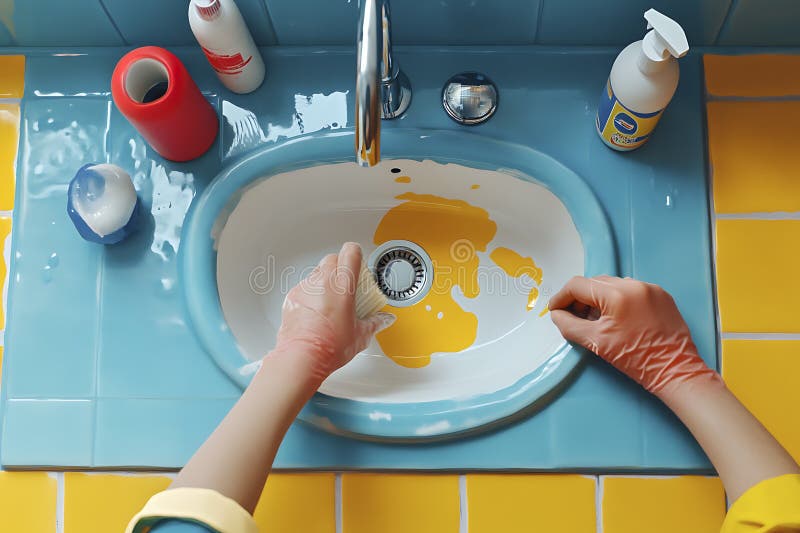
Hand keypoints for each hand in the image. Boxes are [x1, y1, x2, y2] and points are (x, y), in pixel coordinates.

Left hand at [268, 242, 394, 384]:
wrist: (301, 358)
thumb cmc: (328, 347)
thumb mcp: (360, 335)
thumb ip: (375, 323)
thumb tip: (383, 320)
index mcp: (343, 285)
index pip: (351, 251)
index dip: (356, 254)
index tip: (359, 264)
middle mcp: (322, 281)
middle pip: (333, 259)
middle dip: (341, 267)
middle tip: (348, 285)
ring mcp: (305, 288)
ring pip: (317, 273)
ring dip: (325, 281)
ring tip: (331, 303)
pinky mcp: (292, 297)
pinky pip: (304, 288)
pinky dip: (311, 295)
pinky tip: (316, 313)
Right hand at [549, 275, 720, 396]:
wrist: (674, 370)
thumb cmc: (635, 359)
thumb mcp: (596, 343)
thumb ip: (569, 325)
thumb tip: (557, 315)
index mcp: (617, 295)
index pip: (578, 285)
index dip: (562, 297)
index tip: (555, 310)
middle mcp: (634, 284)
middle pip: (594, 282)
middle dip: (580, 298)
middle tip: (574, 317)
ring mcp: (650, 288)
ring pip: (612, 285)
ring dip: (599, 298)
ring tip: (596, 319)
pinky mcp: (661, 295)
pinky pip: (631, 290)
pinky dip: (618, 300)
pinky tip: (617, 318)